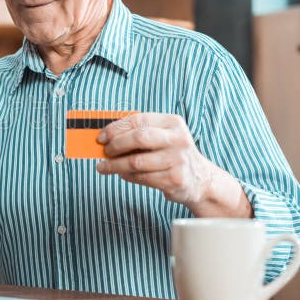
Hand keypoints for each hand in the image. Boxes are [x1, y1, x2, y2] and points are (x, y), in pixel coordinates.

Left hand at [95, 113, 251, 217]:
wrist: (199, 179)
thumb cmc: (172, 154)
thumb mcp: (162, 136)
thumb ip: (138, 133)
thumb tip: (105, 137)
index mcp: (173, 123)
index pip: (138, 120)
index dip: (115, 128)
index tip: (101, 137)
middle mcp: (178, 139)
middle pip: (138, 138)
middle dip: (115, 145)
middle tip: (104, 151)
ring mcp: (178, 160)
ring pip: (136, 162)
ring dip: (115, 165)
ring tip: (104, 167)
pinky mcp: (174, 180)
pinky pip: (142, 177)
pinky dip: (127, 176)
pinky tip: (122, 174)